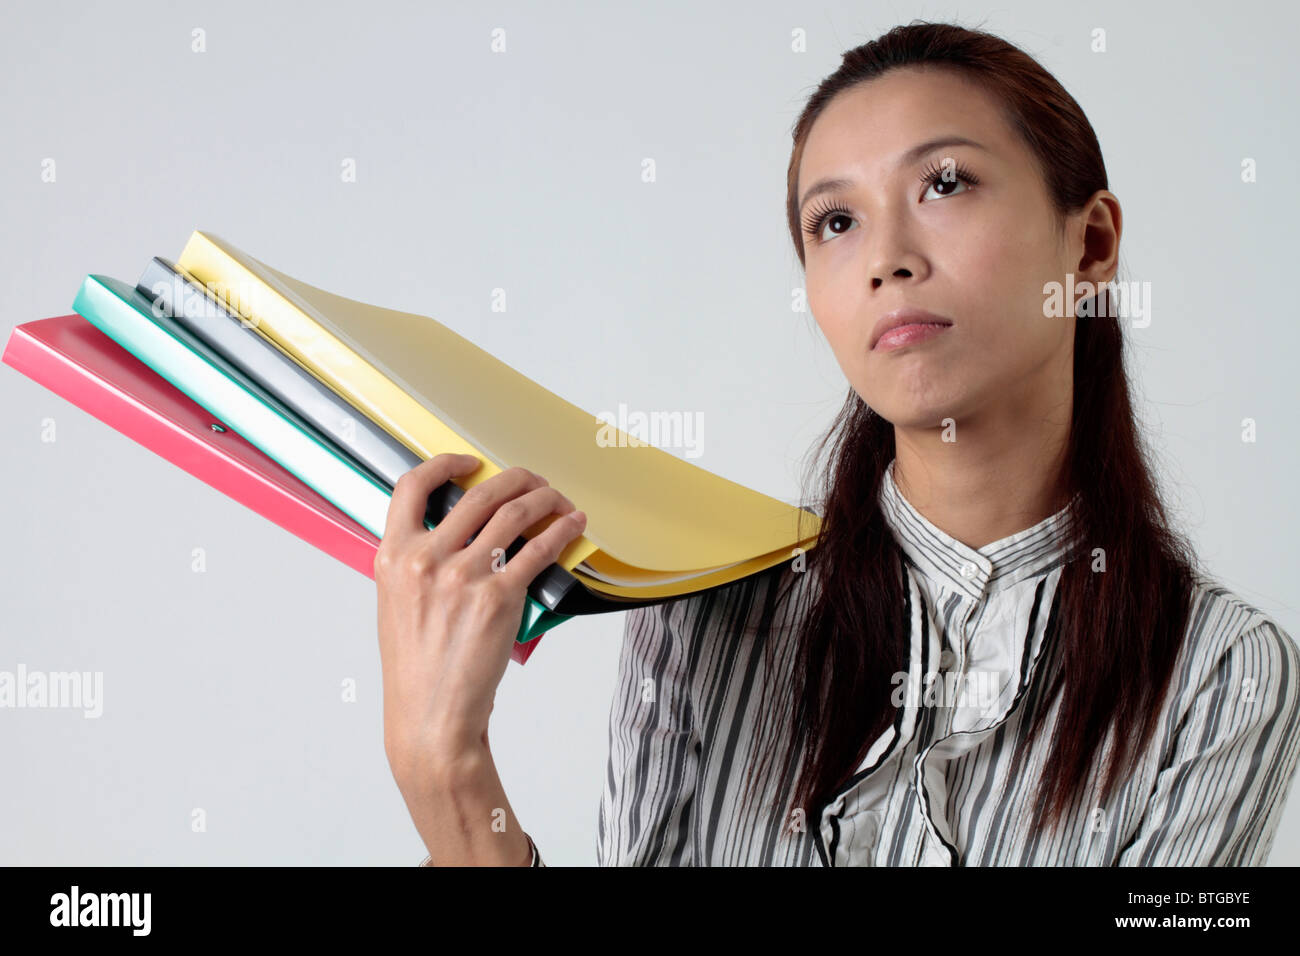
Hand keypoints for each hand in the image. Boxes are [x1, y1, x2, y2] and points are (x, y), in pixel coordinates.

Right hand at [374, 454, 585, 790]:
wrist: (431, 716)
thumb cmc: (417, 667)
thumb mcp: (397, 604)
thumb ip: (418, 564)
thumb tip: (454, 534)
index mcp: (394, 556)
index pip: (412, 487)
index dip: (445, 465)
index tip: (469, 463)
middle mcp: (426, 559)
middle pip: (479, 493)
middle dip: (516, 479)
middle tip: (533, 481)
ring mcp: (463, 576)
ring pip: (514, 513)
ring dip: (545, 498)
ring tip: (558, 500)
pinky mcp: (499, 597)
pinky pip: (540, 549)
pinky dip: (562, 530)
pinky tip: (572, 526)